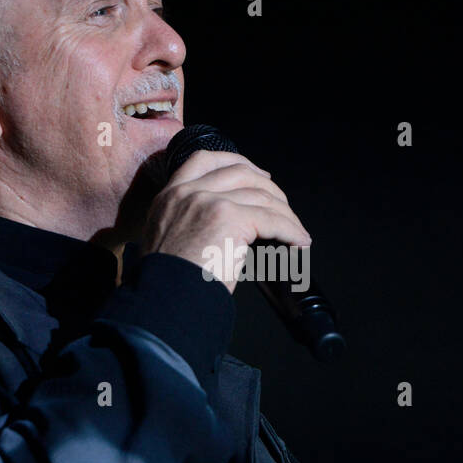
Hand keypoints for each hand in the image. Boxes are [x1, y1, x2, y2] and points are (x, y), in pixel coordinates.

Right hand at [141, 150, 311, 292]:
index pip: (203, 160)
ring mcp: (207, 202)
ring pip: (260, 196)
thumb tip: (229, 224)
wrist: (164, 302)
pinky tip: (298, 242)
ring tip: (296, 232)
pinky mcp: (229, 218)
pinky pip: (272, 220)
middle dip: (269, 187)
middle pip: (239, 172)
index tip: (258, 174)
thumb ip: (189, 221)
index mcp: (169, 197)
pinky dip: (291, 231)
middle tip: (283, 206)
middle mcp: (186, 193)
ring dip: (285, 214)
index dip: (236, 162)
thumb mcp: (168, 241)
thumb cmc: (169, 285)